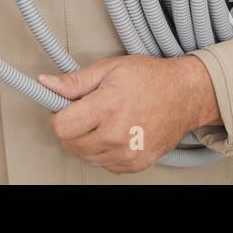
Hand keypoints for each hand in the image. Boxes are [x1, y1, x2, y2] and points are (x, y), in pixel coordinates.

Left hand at [39, 55, 218, 173]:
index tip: (64, 108)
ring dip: (87, 140)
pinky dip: (104, 151)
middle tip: (86, 111)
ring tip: (104, 120)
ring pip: (86, 156)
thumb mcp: (110, 69)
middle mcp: (117, 135)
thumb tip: (47, 83)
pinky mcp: (135, 164)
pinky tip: (115, 132)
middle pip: (71, 144)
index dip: (58, 115)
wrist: (185, 95)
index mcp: (107, 107)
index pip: (61, 126)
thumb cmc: (152, 79)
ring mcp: (128, 153)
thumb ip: (75, 81)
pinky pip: (104, 164)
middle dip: (72, 127)